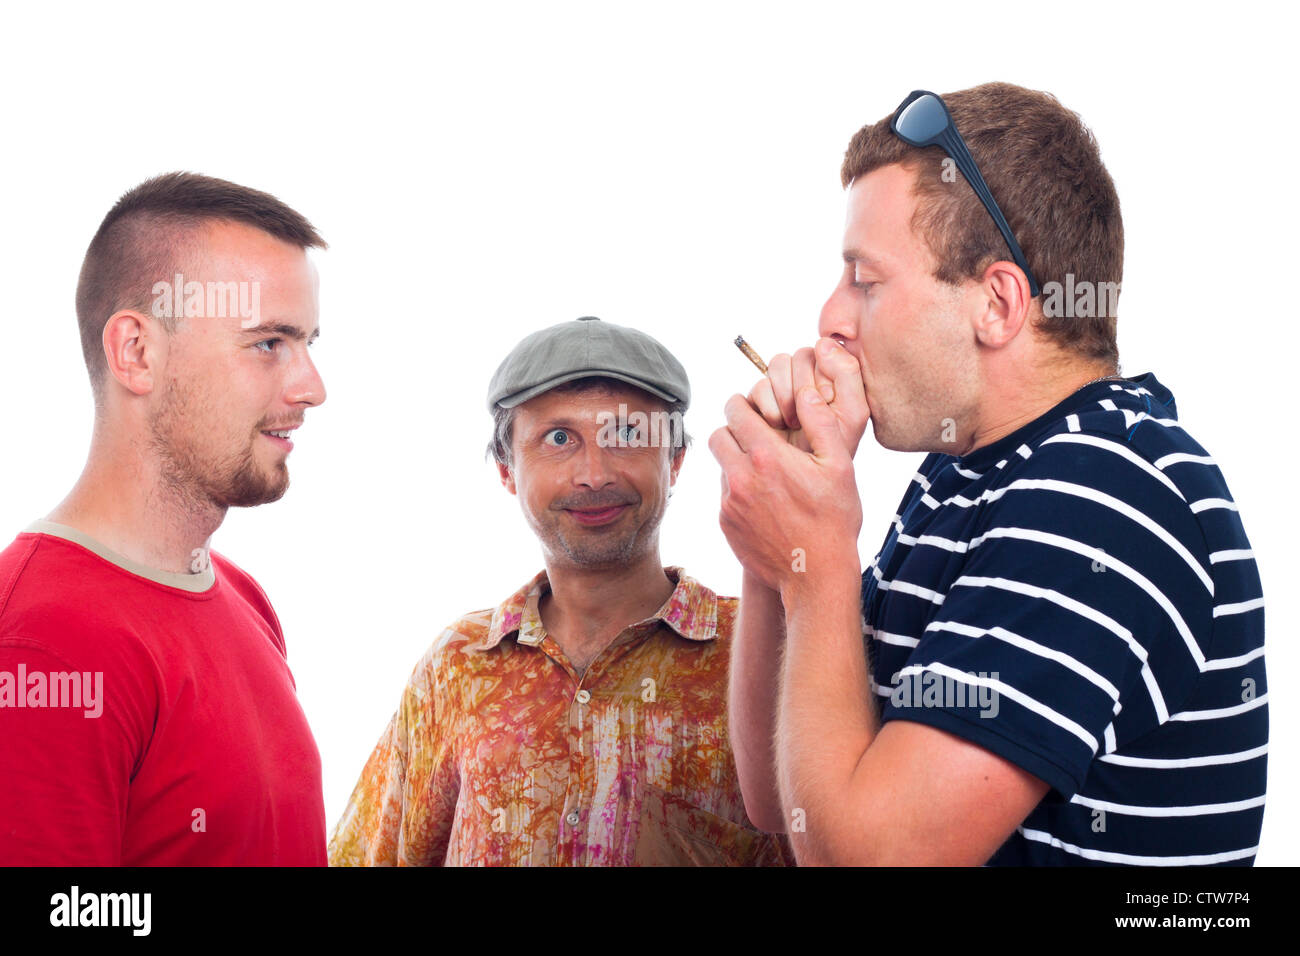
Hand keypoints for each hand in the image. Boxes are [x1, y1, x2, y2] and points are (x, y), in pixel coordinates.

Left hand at [709, 384, 863, 596]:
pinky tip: (765, 501)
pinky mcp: (725, 524)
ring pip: (720, 466)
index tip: (752, 408)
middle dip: (733, 431)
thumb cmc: (834, 520)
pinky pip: (724, 495)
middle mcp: (741, 477)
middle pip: (718, 435)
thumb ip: (821, 423)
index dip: (743, 405)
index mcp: (768, 456)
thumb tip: (807, 391)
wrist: (815, 575)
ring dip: (736, 461)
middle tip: (754, 437)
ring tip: (764, 471)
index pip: (736, 411)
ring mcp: (729, 502)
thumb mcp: (839, 467)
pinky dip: (739, 491)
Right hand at [747, 338, 870, 457]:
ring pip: (774, 367)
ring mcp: (781, 386)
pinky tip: (777, 425)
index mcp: (831, 374)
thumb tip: (823, 342)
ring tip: (792, 422)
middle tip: (808, 414)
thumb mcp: (852, 414)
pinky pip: (757, 386)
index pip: (821, 350)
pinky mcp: (760, 399)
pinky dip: (768, 406)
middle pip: (796, 356)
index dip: (821, 376)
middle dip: (800, 387)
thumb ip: (847, 374)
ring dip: (783, 397)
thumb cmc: (835, 448)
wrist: (806, 477)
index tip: (826, 401)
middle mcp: (806, 376)